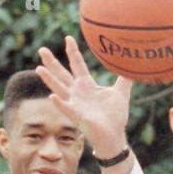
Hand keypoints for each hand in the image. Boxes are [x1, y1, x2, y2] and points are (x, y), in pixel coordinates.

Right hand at [35, 36, 133, 158]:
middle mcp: (78, 93)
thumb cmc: (115, 116)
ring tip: (38, 68)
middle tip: (41, 49)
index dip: (73, 52)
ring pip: (59, 88)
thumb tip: (133, 64)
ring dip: (49, 79)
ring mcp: (75, 104)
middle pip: (62, 74)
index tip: (68, 37)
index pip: (77, 65)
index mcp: (87, 86)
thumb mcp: (121, 93)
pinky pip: (66, 108)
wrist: (114, 135)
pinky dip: (59, 103)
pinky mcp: (77, 116)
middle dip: (52, 62)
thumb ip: (125, 78)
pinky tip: (52, 96)